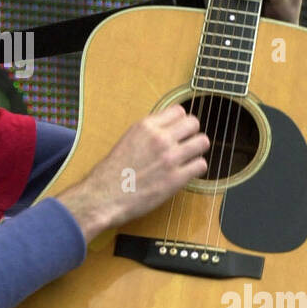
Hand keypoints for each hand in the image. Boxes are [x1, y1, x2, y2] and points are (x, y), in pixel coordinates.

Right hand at [56, 105, 209, 241]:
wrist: (104, 196)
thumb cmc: (112, 172)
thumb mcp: (128, 139)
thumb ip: (149, 132)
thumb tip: (168, 129)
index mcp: (145, 126)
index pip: (178, 111)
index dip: (180, 121)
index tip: (179, 130)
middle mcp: (159, 138)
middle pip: (194, 123)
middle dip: (192, 133)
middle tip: (186, 144)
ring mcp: (169, 158)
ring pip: (202, 142)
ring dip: (197, 150)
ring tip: (189, 158)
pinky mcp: (176, 178)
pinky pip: (201, 165)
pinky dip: (197, 169)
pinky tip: (187, 173)